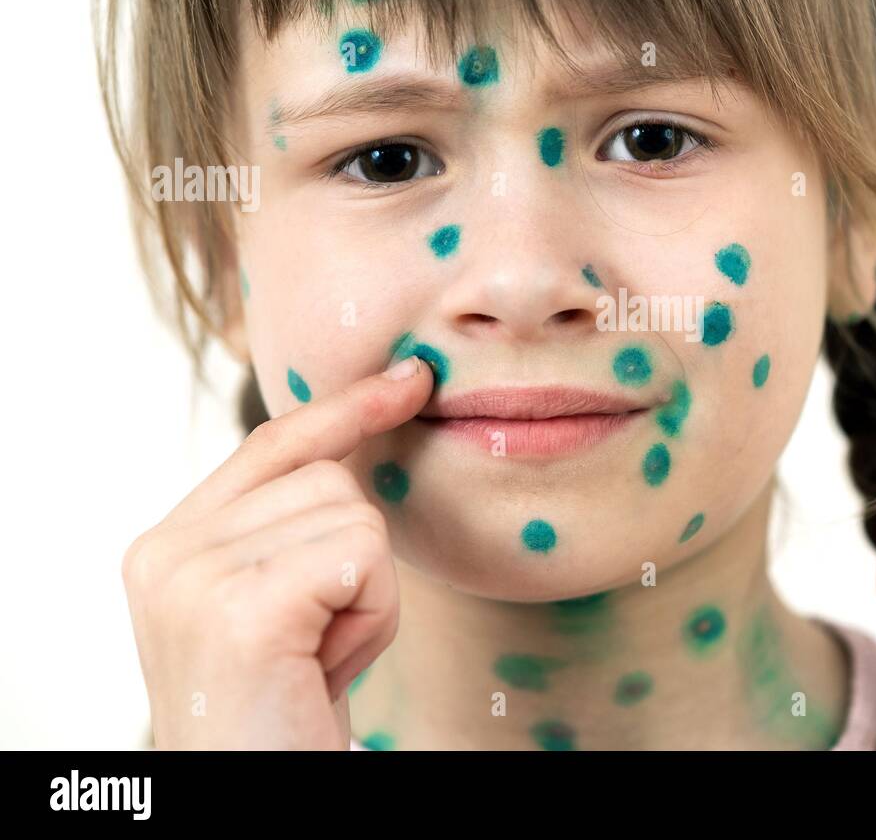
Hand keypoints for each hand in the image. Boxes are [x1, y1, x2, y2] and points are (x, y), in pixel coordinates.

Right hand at [122, 356, 432, 748]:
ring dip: (367, 595)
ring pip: (352, 513)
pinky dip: (373, 614)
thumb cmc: (281, 715)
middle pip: (327, 478)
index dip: (345, 408)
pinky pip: (363, 554)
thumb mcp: (279, 606)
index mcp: (169, 544)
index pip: (271, 444)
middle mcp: (167, 550)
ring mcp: (195, 574)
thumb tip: (357, 442)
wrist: (249, 800)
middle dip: (357, 562)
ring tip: (316, 660)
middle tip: (317, 646)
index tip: (408, 378)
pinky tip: (324, 666)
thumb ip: (291, 529)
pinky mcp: (240, 605)